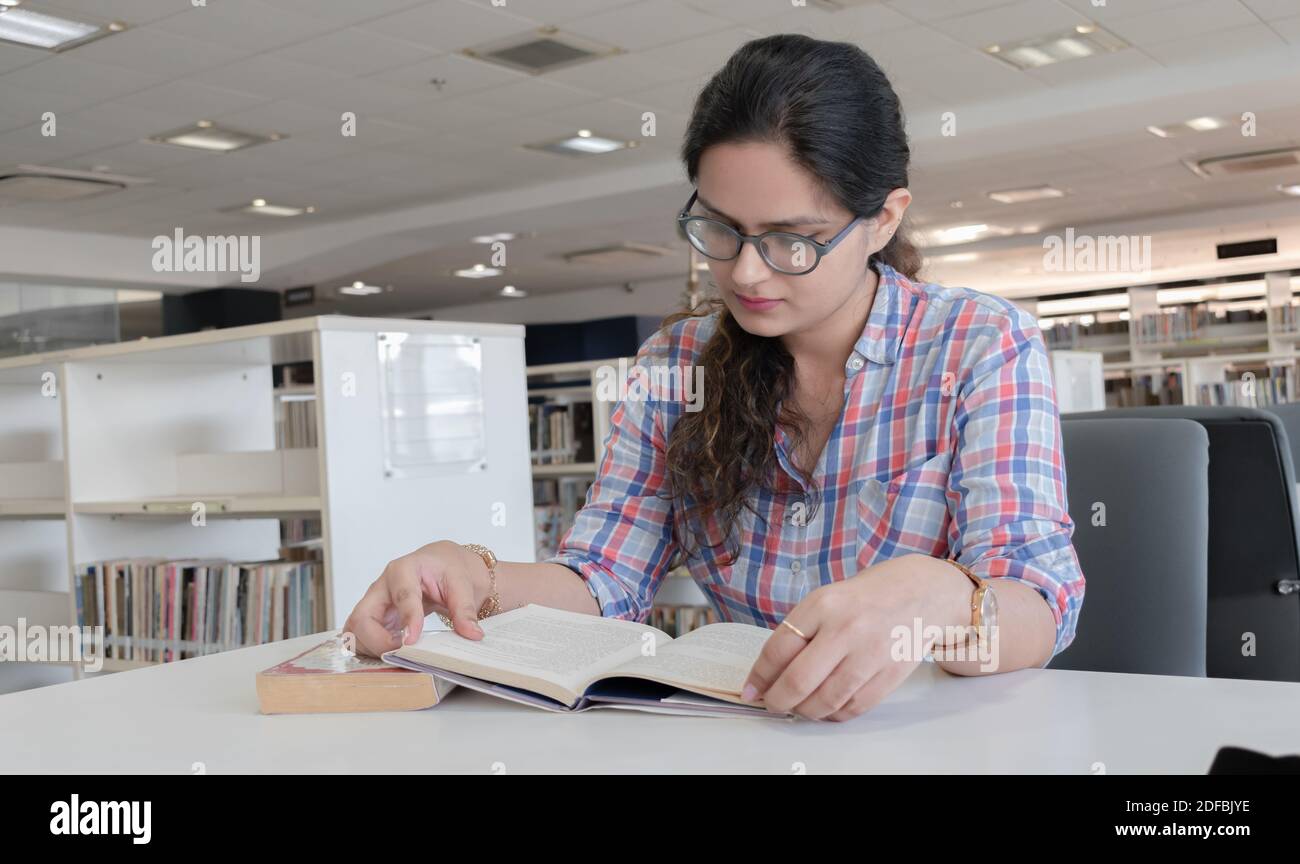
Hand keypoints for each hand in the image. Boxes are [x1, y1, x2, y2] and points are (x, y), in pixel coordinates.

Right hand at [343, 540, 488, 657]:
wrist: (441, 565)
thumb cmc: (447, 569)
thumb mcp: (462, 584)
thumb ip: (465, 609)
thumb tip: (472, 634)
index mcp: (404, 570)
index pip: (402, 596)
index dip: (407, 620)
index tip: (412, 641)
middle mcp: (382, 586)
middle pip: (362, 617)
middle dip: (377, 641)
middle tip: (403, 651)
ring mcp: (374, 603)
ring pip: (354, 630)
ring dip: (372, 648)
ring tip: (399, 654)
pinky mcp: (374, 618)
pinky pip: (360, 637)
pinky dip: (371, 650)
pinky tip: (393, 653)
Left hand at [741, 555, 941, 721]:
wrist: (922, 593)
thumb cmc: (867, 598)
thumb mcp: (827, 599)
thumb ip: (801, 631)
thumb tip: (769, 673)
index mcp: (823, 604)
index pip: (778, 649)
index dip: (759, 676)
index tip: (752, 689)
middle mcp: (846, 628)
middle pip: (798, 681)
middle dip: (777, 700)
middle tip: (772, 704)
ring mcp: (870, 653)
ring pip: (825, 701)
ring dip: (804, 711)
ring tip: (798, 707)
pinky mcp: (890, 674)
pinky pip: (853, 707)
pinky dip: (833, 714)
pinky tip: (825, 708)